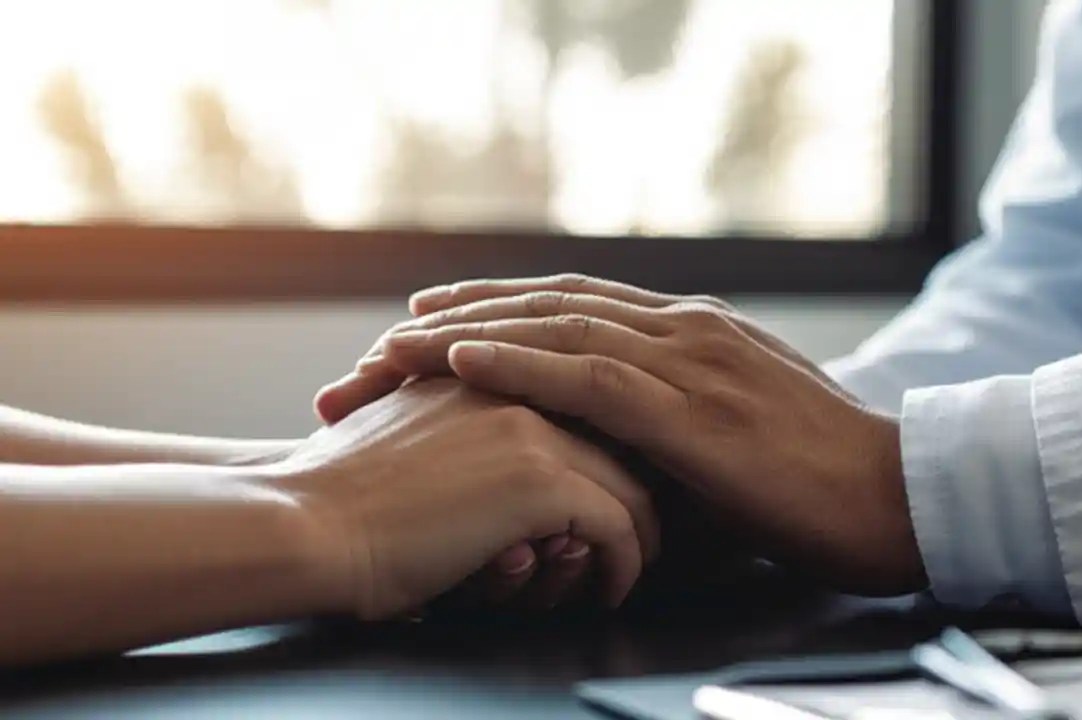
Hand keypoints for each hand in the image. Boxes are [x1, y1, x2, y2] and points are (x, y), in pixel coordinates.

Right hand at [276, 377, 658, 619]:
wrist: (304, 520)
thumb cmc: (340, 495)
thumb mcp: (409, 432)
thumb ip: (460, 430)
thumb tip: (495, 457)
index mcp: (490, 367)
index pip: (585, 394)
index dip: (613, 444)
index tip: (626, 483)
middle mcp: (522, 387)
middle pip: (621, 439)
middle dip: (640, 493)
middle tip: (645, 533)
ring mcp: (536, 431)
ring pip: (631, 486)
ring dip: (639, 537)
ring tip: (631, 567)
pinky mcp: (540, 482)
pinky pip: (617, 528)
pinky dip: (622, 566)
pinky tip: (611, 588)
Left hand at [315, 275, 924, 595]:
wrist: (895, 497)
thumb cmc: (817, 481)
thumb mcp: (736, 438)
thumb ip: (674, 428)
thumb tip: (615, 454)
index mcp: (695, 334)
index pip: (579, 307)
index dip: (505, 309)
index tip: (442, 317)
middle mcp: (685, 330)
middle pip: (552, 307)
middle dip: (467, 315)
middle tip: (394, 325)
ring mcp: (689, 362)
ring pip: (557, 330)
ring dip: (470, 334)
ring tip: (400, 340)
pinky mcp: (691, 410)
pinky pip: (587, 377)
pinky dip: (519, 364)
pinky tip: (462, 361)